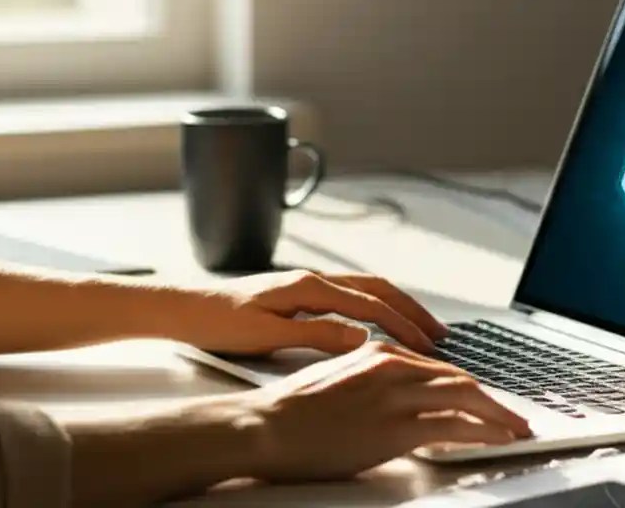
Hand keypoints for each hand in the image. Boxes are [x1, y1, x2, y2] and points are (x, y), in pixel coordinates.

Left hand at [163, 270, 447, 355]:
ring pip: (368, 288)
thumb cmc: (219, 324)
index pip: (371, 305)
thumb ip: (316, 335)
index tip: (426, 346)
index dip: (403, 325)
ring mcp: (309, 283)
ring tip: (421, 326)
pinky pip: (353, 294)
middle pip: (378, 288)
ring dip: (398, 306)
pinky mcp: (302, 293)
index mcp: (309, 287)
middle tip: (439, 334)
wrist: (185, 309)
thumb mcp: (266, 336)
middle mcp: (314, 279)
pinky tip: (382, 321)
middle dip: (412, 310)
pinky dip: (378, 305)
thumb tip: (361, 336)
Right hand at [241, 341, 531, 480]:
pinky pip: (452, 427)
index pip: (440, 367)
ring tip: (516, 429)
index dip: (470, 385)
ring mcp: (395, 396)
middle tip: (514, 416)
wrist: (263, 425)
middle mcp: (393, 366)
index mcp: (380, 352)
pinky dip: (482, 432)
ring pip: (465, 397)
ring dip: (497, 415)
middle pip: (461, 379)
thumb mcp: (338, 376)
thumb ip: (372, 378)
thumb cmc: (291, 409)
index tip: (487, 399)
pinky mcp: (394, 428)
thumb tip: (398, 392)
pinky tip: (495, 440)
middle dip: (494, 399)